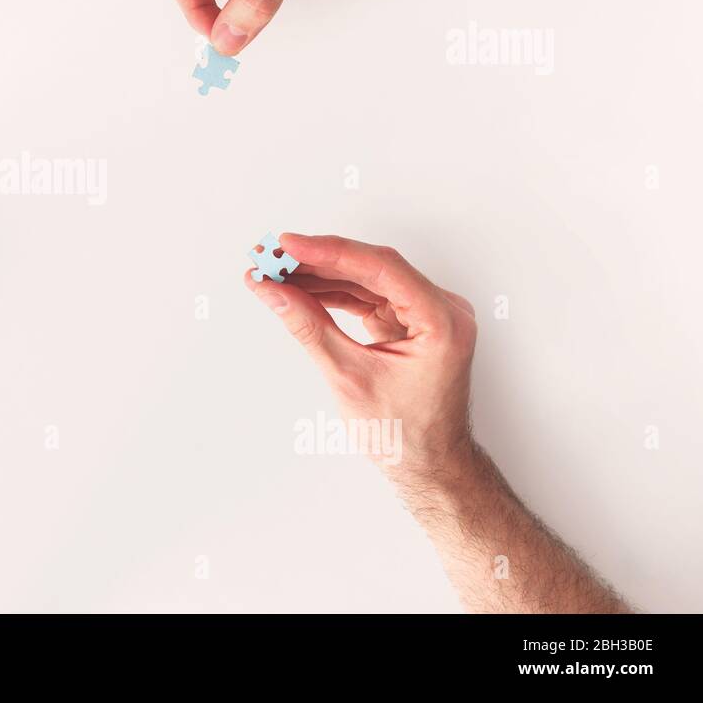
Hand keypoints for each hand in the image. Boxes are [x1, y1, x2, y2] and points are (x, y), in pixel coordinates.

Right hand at [245, 234, 476, 476]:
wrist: (429, 467)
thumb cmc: (404, 434)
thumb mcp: (349, 377)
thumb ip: (309, 327)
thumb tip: (272, 291)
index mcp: (442, 320)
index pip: (380, 267)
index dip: (328, 252)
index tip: (287, 246)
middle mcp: (441, 309)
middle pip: (371, 268)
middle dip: (316, 261)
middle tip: (269, 257)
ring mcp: (426, 314)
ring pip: (365, 279)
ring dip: (318, 276)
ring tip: (273, 272)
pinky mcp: (409, 322)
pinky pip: (366, 296)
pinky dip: (331, 294)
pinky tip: (297, 290)